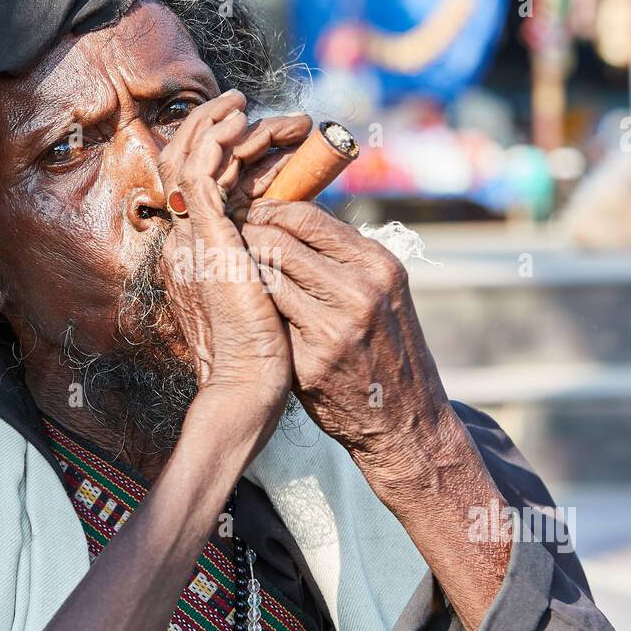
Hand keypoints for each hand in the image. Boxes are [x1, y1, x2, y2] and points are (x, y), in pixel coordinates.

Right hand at [154, 91, 310, 415]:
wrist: (251, 385)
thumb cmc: (267, 352)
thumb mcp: (266, 292)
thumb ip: (265, 261)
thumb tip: (289, 239)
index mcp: (199, 252)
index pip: (199, 186)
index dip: (226, 153)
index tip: (263, 136)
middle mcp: (188, 240)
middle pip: (186, 164)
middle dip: (219, 129)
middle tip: (250, 105)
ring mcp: (192, 237)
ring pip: (189, 159)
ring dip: (216, 124)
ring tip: (242, 101)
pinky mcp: (205, 238)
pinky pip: (199, 173)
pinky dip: (215, 141)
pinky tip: (238, 121)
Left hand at [240, 200, 469, 497]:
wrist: (403, 420)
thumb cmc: (383, 349)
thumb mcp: (381, 292)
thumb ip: (343, 258)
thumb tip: (290, 216)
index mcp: (378, 264)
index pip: (308, 216)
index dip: (268, 211)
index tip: (248, 214)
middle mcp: (361, 289)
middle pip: (281, 240)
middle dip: (247, 235)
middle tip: (227, 239)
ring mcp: (336, 324)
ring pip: (267, 274)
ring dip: (244, 269)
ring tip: (231, 270)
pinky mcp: (313, 358)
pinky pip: (267, 317)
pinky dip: (252, 307)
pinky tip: (244, 308)